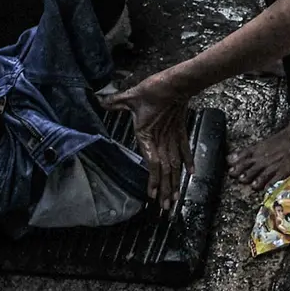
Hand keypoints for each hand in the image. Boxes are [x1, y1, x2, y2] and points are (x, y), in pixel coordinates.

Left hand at [104, 72, 192, 212]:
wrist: (177, 83)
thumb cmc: (155, 90)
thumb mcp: (131, 96)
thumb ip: (115, 101)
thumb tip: (98, 99)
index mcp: (148, 135)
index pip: (152, 163)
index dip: (152, 180)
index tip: (151, 195)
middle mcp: (162, 141)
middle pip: (165, 170)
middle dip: (165, 189)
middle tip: (166, 207)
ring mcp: (173, 137)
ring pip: (175, 164)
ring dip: (175, 181)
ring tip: (176, 198)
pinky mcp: (181, 130)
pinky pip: (185, 149)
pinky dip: (188, 162)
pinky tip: (191, 174)